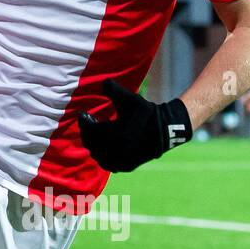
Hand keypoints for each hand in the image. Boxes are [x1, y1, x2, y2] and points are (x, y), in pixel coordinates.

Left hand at [77, 79, 192, 172]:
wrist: (166, 130)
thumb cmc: (145, 113)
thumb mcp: (130, 99)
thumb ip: (114, 89)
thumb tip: (103, 82)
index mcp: (115, 134)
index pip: (89, 129)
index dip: (84, 120)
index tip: (83, 113)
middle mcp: (116, 149)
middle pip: (91, 142)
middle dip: (87, 132)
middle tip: (87, 123)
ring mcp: (121, 160)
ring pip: (97, 154)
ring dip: (93, 144)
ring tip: (94, 134)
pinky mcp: (126, 166)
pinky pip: (106, 163)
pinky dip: (101, 155)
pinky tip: (102, 146)